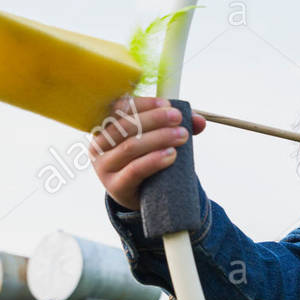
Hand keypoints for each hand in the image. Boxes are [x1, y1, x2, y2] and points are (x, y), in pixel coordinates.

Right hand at [90, 95, 206, 210]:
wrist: (139, 195)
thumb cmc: (145, 159)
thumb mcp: (155, 139)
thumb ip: (174, 127)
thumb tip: (200, 121)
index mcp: (105, 126)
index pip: (120, 108)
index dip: (144, 104)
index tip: (167, 104)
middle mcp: (99, 144)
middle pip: (126, 126)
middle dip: (155, 119)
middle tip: (178, 118)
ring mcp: (104, 167)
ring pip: (131, 146)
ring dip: (159, 138)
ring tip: (181, 136)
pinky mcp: (115, 186)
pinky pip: (135, 170)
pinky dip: (154, 160)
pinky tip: (171, 155)